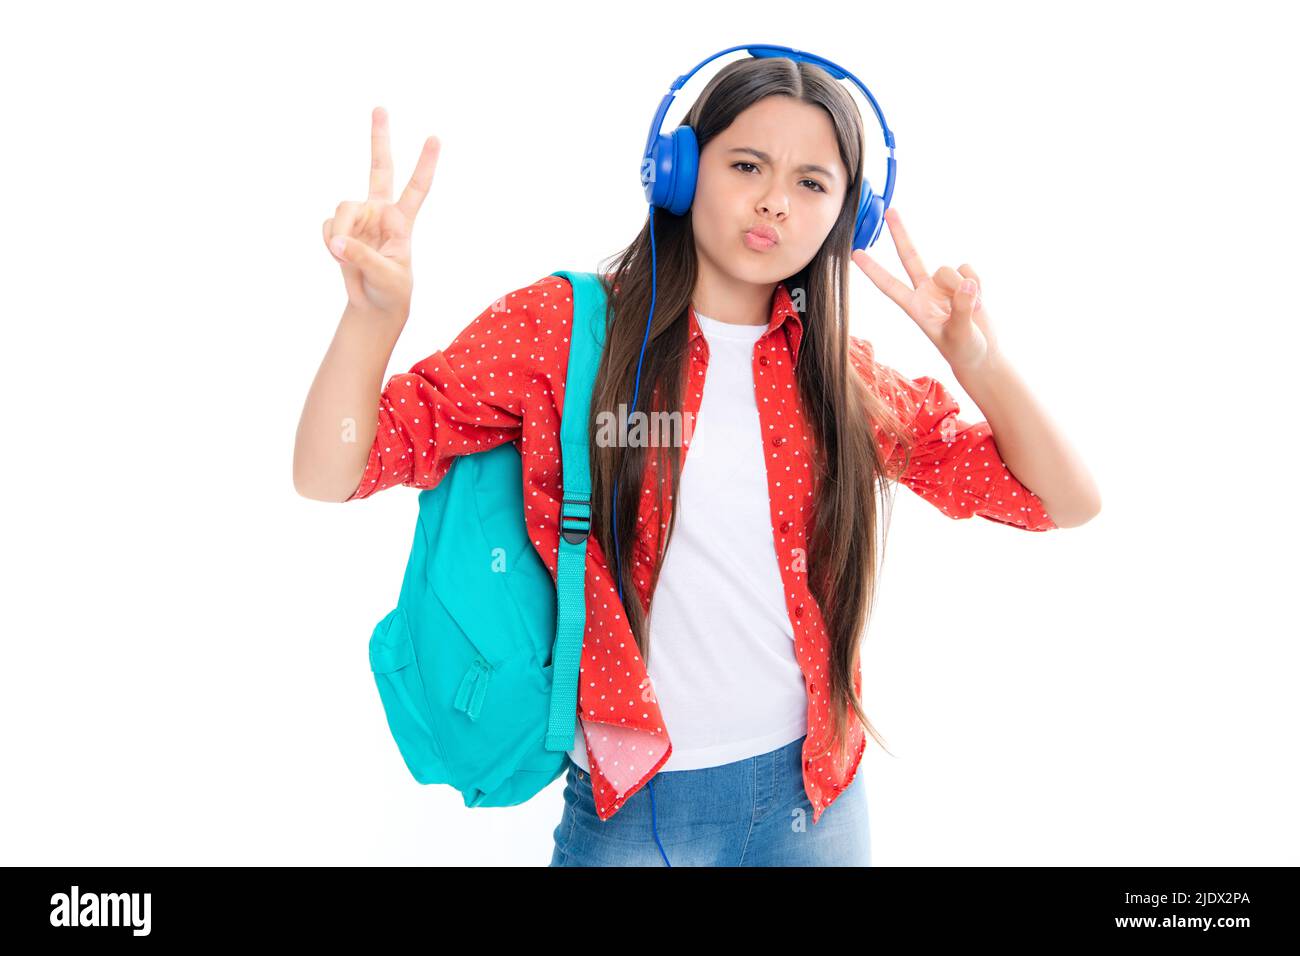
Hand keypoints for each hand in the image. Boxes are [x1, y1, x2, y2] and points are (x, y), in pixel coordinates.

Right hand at [323, 107, 439, 319]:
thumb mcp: (386, 276)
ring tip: (343, 258)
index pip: (417, 188)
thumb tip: (336, 241)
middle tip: (380, 108)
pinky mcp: (338, 228)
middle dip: (379, 139)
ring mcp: (358, 218)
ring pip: (342, 208)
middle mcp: (379, 211)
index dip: (425, 164)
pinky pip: (327, 228)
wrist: (373, 304)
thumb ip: (362, 257)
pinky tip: (339, 257)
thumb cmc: (391, 291)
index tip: (435, 138)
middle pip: (379, 168)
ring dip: (339, 233)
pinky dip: (330, 244)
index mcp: (401, 221)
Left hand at [851, 207, 997, 371]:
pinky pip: (969, 270)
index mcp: (915, 307)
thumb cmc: (964, 350)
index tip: (855, 254)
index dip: (873, 270)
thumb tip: (966, 283)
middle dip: (901, 234)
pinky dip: (977, 285)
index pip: (889, 285)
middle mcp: (925, 292)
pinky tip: (978, 302)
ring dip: (964, 288)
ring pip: (950, 269)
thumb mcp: (960, 334)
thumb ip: (961, 309)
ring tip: (971, 310)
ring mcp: (944, 286)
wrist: (982, 353)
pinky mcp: (963, 282)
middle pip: (910, 257)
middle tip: (890, 210)